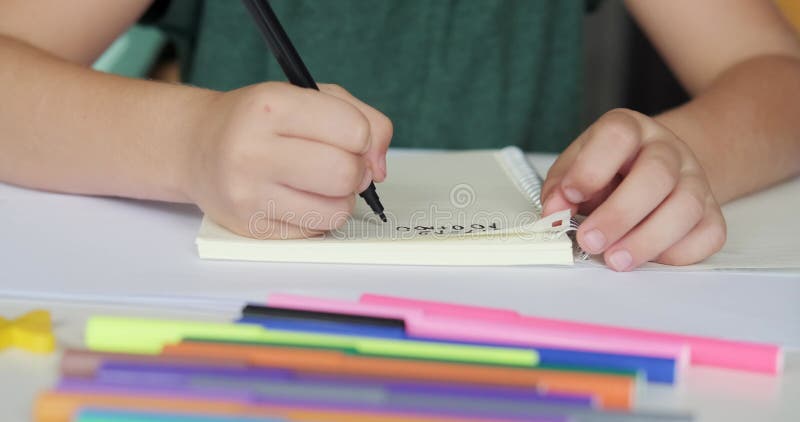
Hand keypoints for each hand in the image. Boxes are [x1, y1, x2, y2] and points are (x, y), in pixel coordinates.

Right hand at [183, 82, 391, 238]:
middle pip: (344, 174)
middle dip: (356, 172)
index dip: (364, 138)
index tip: (354, 138)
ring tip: (321, 183)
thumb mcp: (308, 97)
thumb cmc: (261, 121)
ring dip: (341, 199)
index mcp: (270, 106)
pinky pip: (314, 231)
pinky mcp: (250, 227)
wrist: (198, 146)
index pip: (353, 131)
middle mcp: (252, 151)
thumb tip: (379, 167)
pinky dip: (319, 217)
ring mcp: (248, 194)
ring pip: (335, 211)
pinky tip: (299, 198)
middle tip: (342, 165)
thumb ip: (362, 118)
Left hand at [541, 109, 725, 270]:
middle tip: (590, 241)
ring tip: (615, 260)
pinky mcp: (712, 212)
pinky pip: (707, 234)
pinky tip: (649, 258)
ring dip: (647, 240)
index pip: (618, 135)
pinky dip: (677, 253)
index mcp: (630, 130)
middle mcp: (668, 150)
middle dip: (619, 215)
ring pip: (686, 207)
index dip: (591, 167)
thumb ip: (560, 187)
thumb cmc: (609, 172)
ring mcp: (695, 180)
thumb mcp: (576, 167)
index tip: (570, 195)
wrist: (657, 169)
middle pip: (656, 175)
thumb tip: (553, 214)